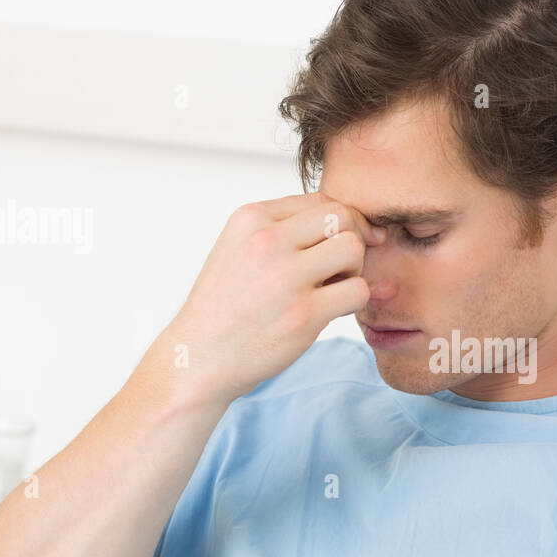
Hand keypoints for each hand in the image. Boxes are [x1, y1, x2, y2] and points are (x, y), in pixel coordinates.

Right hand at [156, 192, 382, 409]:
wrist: (199, 356)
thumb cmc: (227, 305)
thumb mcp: (239, 248)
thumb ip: (282, 228)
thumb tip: (350, 219)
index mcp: (250, 218)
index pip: (320, 200)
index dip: (340, 223)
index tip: (335, 248)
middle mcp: (266, 241)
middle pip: (342, 217)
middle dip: (351, 241)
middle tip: (338, 269)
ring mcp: (285, 276)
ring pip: (353, 248)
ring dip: (354, 270)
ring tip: (332, 289)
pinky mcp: (304, 312)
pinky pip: (358, 290)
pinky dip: (354, 301)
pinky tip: (331, 311)